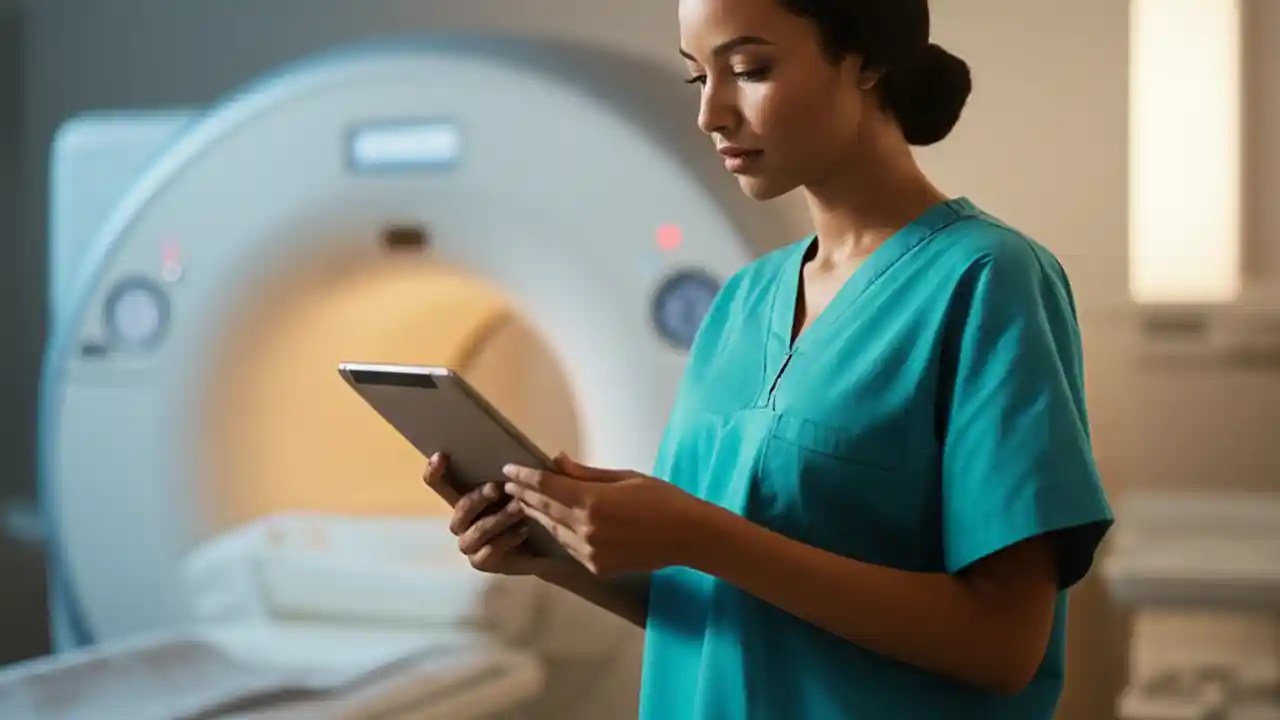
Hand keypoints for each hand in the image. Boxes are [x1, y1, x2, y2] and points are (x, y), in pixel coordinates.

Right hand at [423, 453, 559, 576]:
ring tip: (519, 509)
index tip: (442, 456)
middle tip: (497, 488)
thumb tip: (558, 457)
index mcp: (467, 496)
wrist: (552, 547)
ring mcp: (470, 542)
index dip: (435, 471)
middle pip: (457, 507)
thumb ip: (546, 473)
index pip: (439, 483)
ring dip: (496, 519)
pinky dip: (505, 540)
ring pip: (473, 532)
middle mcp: (463, 520)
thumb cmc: (537, 510)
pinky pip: (486, 553)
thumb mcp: (540, 488)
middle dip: (477, 497)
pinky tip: (523, 531)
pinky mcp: (482, 562)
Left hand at [501, 454, 710, 577]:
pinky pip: (569, 547)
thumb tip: (555, 461)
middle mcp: (585, 529)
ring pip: (553, 530)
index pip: (546, 487)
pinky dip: (558, 533)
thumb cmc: (662, 499)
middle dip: (525, 495)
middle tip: (509, 484)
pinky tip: (553, 523)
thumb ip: (586, 473)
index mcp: (592, 502)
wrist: (688, 537)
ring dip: (538, 515)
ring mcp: (590, 552)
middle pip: (544, 509)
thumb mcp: (625, 477)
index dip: (524, 477)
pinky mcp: (596, 567)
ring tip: (525, 502)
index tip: (508, 469)